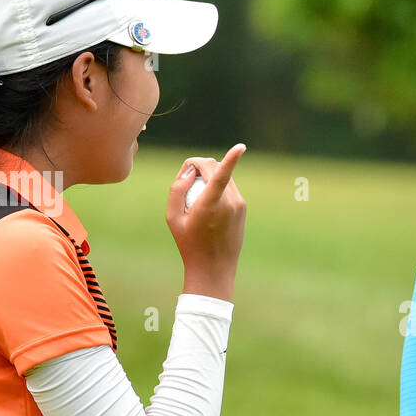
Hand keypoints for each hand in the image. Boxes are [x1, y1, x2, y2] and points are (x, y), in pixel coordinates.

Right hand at [165, 143, 246, 301]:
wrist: (214, 268)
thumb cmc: (189, 243)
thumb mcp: (172, 218)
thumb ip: (176, 189)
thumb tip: (191, 171)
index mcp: (211, 204)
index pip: (222, 175)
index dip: (232, 158)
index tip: (241, 147)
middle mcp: (229, 203)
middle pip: (217, 167)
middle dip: (200, 164)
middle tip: (184, 178)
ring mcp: (239, 205)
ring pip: (224, 175)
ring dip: (209, 175)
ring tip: (195, 194)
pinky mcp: (242, 208)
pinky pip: (229, 187)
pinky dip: (217, 186)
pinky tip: (207, 202)